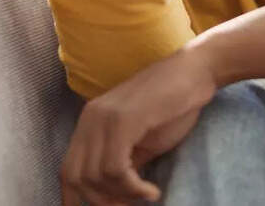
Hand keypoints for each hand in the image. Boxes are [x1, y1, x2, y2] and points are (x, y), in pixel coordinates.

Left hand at [60, 46, 219, 205]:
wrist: (196, 71)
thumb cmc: (174, 105)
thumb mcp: (142, 142)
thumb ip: (124, 164)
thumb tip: (114, 195)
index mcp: (91, 122)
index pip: (68, 169)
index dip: (76, 197)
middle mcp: (90, 118)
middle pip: (75, 177)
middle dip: (100, 200)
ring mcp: (104, 117)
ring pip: (95, 176)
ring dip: (122, 195)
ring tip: (146, 195)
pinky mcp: (123, 120)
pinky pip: (115, 168)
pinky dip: (132, 188)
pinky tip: (151, 191)